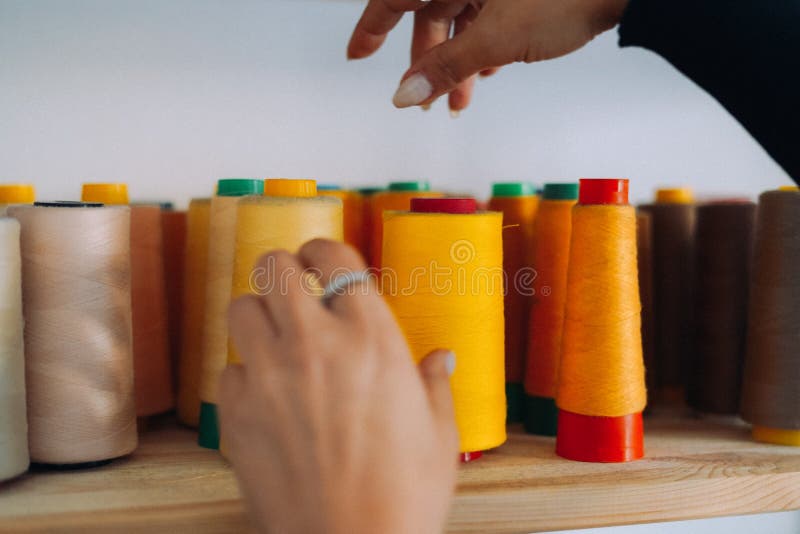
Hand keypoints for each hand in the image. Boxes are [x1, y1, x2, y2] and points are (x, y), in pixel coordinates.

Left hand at [219, 239, 458, 533]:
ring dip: (258, 316)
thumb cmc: (405, 494)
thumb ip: (435, 383)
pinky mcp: (235, 414)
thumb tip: (442, 359)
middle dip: (282, 270)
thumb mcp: (439, 433)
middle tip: (294, 289)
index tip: (321, 258)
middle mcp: (314, 344)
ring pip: (239, 308)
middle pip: (273, 267)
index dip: (323, 249)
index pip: (333, 256)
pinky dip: (245, 376)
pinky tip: (267, 399)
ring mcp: (268, 376)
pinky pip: (228, 371)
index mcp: (370, 337)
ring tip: (277, 340)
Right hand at [348, 0, 628, 111]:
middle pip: (430, 12)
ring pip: (461, 18)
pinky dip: (484, 46)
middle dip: (426, 61)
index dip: (372, 27)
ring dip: (458, 62)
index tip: (356, 55)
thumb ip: (447, 65)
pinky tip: (490, 71)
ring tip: (460, 101)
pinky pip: (487, 16)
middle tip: (423, 101)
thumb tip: (403, 95)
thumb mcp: (498, 36)